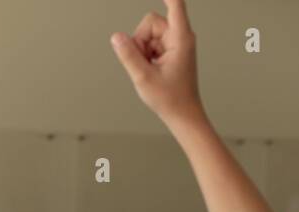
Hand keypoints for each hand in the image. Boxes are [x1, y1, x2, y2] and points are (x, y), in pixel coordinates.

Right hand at [111, 0, 203, 127]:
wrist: (182, 114)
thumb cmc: (170, 98)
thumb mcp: (143, 78)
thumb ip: (128, 55)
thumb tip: (116, 37)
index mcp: (180, 39)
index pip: (175, 5)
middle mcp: (180, 37)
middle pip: (151, 22)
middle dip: (140, 40)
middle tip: (143, 63)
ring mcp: (175, 43)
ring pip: (148, 34)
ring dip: (142, 50)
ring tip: (149, 70)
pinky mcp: (170, 50)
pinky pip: (150, 44)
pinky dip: (145, 55)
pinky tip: (151, 70)